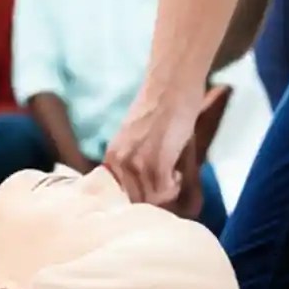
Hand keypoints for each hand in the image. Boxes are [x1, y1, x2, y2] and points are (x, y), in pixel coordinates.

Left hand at [103, 85, 201, 207]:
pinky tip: (177, 171)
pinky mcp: (156, 162)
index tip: (150, 196)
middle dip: (154, 198)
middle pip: (135, 201)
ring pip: (151, 199)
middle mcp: (118, 163)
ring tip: (173, 175)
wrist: (171, 87)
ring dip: (166, 192)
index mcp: (111, 158)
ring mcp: (135, 164)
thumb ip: (134, 166)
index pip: (118, 196)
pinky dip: (174, 187)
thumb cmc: (160, 112)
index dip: (136, 200)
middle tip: (167, 185)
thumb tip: (144, 193)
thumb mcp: (137, 143)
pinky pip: (165, 191)